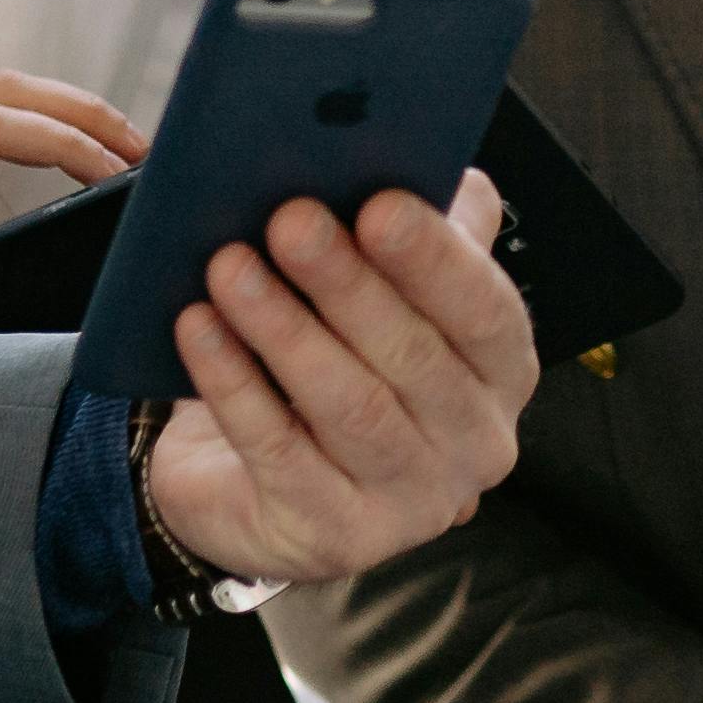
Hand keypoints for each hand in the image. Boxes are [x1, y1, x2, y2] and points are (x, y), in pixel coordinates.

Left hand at [137, 171, 539, 588]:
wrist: (264, 487)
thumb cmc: (338, 367)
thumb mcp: (384, 299)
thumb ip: (418, 236)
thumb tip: (422, 164)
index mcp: (503, 371)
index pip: (486, 311)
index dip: (434, 258)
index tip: (379, 201)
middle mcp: (476, 443)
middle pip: (415, 358)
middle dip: (346, 282)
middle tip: (288, 218)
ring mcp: (412, 502)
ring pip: (350, 407)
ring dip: (284, 328)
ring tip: (228, 267)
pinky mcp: (336, 538)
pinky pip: (280, 453)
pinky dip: (236, 385)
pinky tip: (199, 330)